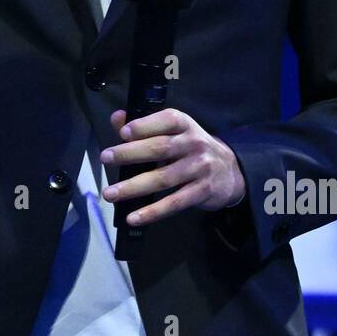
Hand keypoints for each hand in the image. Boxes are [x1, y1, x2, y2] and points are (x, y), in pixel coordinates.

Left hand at [100, 107, 245, 224]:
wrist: (231, 171)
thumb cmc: (191, 149)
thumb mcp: (175, 131)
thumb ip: (144, 126)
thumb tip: (116, 118)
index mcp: (184, 124)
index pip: (166, 121)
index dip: (144, 126)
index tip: (123, 133)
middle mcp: (193, 144)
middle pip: (159, 148)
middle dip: (130, 154)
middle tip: (105, 158)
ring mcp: (199, 168)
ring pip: (163, 178)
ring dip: (133, 187)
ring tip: (110, 193)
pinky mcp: (202, 192)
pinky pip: (174, 203)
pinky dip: (152, 212)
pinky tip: (133, 217)